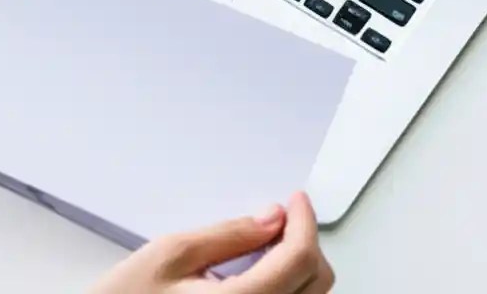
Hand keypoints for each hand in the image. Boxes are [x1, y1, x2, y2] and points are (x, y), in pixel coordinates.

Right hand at [90, 192, 334, 293]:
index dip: (304, 221)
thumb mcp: (170, 254)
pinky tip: (260, 275)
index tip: (296, 201)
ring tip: (267, 246)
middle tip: (280, 219)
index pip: (300, 257)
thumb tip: (271, 218)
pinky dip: (287, 290)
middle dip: (305, 242)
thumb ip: (228, 235)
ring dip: (299, 268)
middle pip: (316, 282)